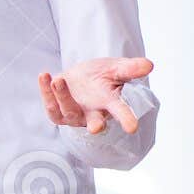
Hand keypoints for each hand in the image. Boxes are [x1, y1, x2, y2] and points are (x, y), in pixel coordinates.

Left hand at [38, 57, 153, 134]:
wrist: (80, 77)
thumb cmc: (101, 75)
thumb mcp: (116, 68)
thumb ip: (130, 68)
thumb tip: (149, 65)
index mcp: (111, 104)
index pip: (122, 112)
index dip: (127, 119)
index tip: (133, 127)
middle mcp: (94, 114)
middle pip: (95, 122)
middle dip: (96, 125)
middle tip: (96, 128)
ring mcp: (75, 115)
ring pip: (69, 111)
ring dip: (62, 96)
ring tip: (58, 80)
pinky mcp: (58, 113)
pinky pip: (51, 107)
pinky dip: (46, 92)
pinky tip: (44, 76)